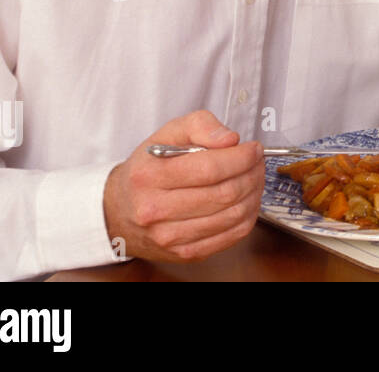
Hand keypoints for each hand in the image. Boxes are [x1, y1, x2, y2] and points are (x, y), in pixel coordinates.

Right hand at [102, 110, 264, 262]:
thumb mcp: (168, 134)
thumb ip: (200, 126)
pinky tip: (247, 201)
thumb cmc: (149, 169)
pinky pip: (230, 236)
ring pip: (232, 216)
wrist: (119, 210)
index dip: (241, 158)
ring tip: (254, 179)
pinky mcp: (184, 253)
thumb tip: (230, 140)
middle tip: (258, 163)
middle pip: (224, 194)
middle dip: (252, 174)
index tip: (253, 149)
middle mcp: (154, 210)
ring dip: (254, 194)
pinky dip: (248, 217)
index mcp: (149, 177)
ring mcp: (169, 237)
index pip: (209, 168)